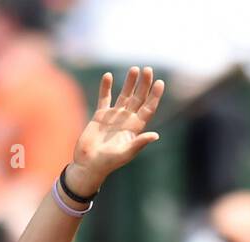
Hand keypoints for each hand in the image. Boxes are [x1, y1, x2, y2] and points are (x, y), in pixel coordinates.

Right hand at [67, 66, 164, 197]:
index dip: (155, 96)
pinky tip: (108, 76)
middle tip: (147, 70)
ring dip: (129, 82)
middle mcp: (127, 119)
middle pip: (138, 98)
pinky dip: (106, 87)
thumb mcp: (125, 153)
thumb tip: (155, 135)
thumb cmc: (108, 162)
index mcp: (135, 128)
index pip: (148, 108)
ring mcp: (114, 116)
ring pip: (124, 95)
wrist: (88, 164)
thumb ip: (139, 143)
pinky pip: (104, 98)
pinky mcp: (100, 116)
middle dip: (144, 84)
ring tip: (134, 69)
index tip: (160, 83)